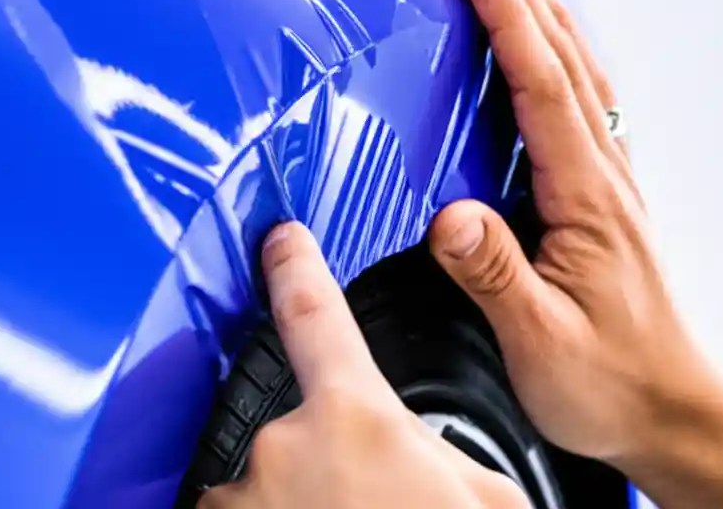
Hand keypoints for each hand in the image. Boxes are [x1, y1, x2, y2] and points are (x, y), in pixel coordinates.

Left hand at [198, 222, 528, 508]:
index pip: (314, 313)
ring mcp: (241, 501)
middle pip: (291, 426)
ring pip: (258, 485)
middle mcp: (282, 448)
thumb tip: (430, 456)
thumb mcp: (482, 494)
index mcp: (353, 416)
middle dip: (323, 462)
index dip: (295, 266)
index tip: (280, 239)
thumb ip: (445, 456)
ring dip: (288, 506)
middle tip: (369, 503)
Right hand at [428, 0, 722, 465]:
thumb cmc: (612, 382)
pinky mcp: (604, 204)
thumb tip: (450, 215)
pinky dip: (561, 62)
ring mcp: (611, 188)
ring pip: (582, 79)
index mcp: (588, 199)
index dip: (507, 20)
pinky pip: (585, 109)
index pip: (542, 88)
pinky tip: (548, 60)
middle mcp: (606, 180)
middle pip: (566, 63)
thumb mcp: (541, 340)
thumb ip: (494, 274)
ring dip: (545, 19)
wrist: (673, 411)